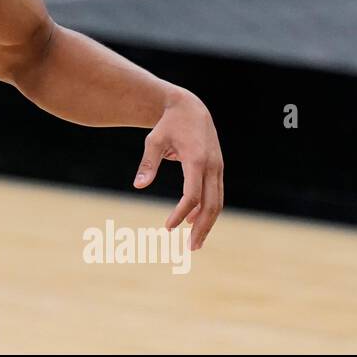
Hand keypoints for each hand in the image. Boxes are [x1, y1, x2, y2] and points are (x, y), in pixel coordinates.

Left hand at [133, 87, 223, 250]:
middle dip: (201, 228)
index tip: (167, 228)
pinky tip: (192, 221)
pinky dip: (207, 209)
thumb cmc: (168, 124)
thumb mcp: (153, 140)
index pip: (192, 195)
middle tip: (190, 249)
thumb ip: (148, 164)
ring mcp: (218, 167)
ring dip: (207, 223)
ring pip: (217, 202)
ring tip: (194, 243)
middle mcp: (212, 166)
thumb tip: (138, 185)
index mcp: (196, 160)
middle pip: (211, 204)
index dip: (180, 213)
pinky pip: (216, 193)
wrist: (190, 107)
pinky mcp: (218, 168)